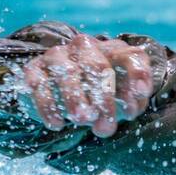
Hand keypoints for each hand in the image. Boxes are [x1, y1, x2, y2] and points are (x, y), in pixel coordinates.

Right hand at [22, 34, 153, 137]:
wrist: (56, 87)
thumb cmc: (98, 92)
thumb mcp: (120, 95)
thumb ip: (131, 101)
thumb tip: (130, 108)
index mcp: (112, 51)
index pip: (130, 56)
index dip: (138, 74)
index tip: (141, 94)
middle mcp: (86, 47)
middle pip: (98, 66)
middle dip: (104, 98)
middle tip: (105, 127)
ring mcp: (58, 55)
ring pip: (68, 73)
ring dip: (76, 98)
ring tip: (82, 120)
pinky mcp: (34, 68)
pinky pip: (39, 84)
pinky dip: (48, 105)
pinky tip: (56, 123)